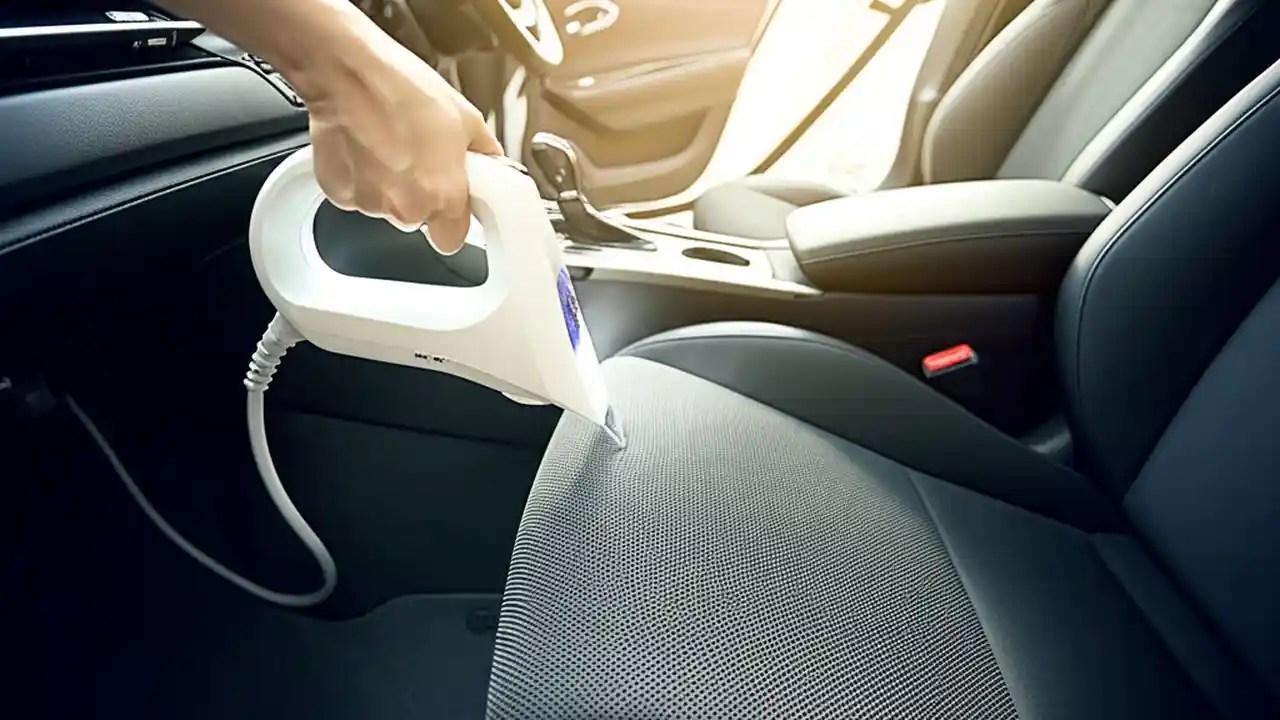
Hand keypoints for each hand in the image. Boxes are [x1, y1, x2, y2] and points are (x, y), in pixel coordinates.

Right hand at [297, 23, 502, 252]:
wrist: (350, 73)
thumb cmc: (403, 90)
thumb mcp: (466, 118)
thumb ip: (485, 153)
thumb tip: (491, 164)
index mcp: (443, 196)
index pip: (452, 240)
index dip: (452, 220)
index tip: (452, 203)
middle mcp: (406, 208)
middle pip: (417, 219)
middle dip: (420, 194)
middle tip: (418, 157)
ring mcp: (369, 204)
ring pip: (386, 206)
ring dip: (389, 184)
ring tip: (389, 145)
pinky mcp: (339, 193)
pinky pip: (357, 194)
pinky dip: (361, 177)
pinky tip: (366, 147)